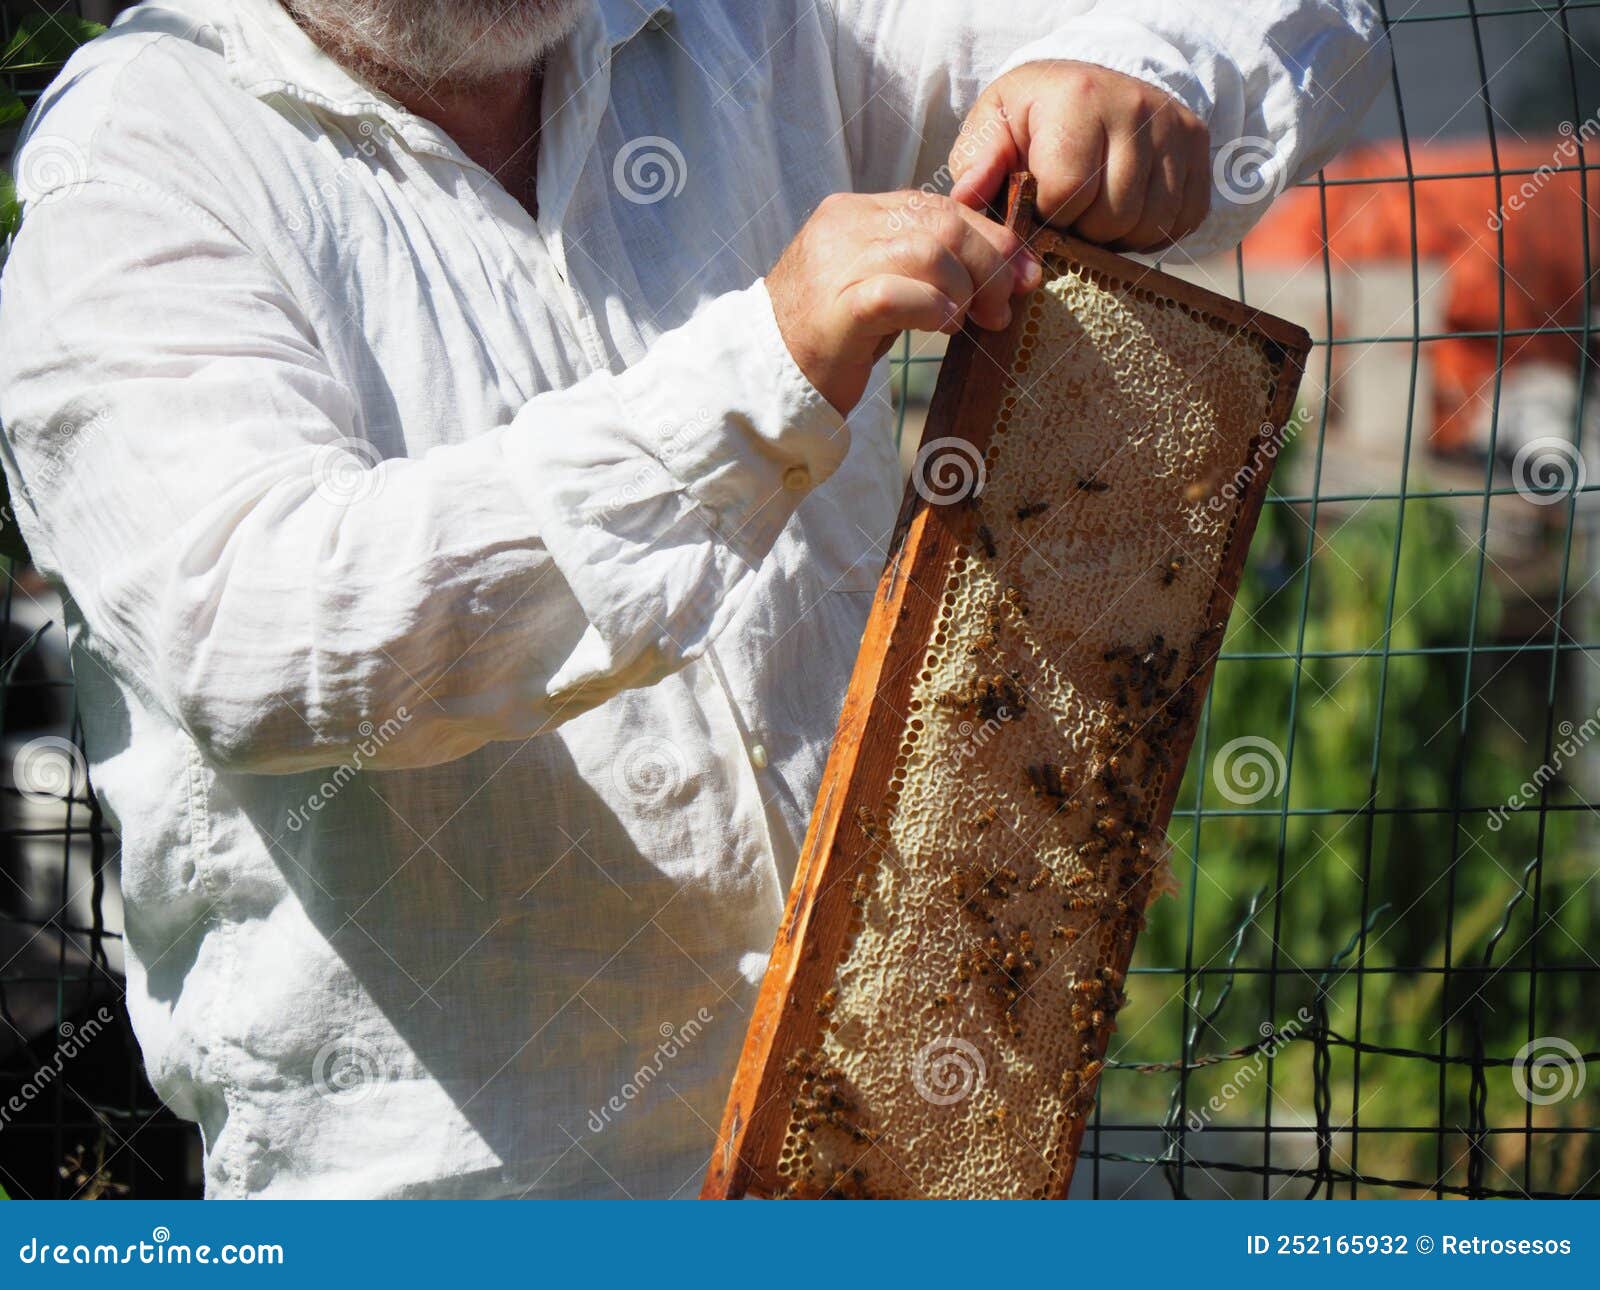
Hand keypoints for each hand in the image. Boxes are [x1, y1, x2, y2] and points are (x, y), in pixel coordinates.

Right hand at [767, 191, 1041, 413]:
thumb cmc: (828, 337)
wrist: (762, 375)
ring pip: (928, 251)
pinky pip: (899, 293)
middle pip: (943, 222)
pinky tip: (944, 325)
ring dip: (965, 289)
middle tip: (1004, 306)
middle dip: (989, 263)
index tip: (1023, 273)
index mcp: (855, 212)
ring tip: (967, 322)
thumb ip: (923, 266)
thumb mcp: (877, 285)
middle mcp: (845, 226)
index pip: (939, 205)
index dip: (991, 236)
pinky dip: (933, 307)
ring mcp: (837, 263)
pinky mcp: (836, 308)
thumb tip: (999, 270)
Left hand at [949, 61, 1210, 252]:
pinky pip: (1179, 222)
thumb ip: (977, 163)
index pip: (1067, 194)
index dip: (1049, 216)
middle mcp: (1136, 107)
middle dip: (1083, 229)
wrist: (1095, 84)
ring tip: (1095, 212)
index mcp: (1078, 98)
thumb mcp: (996, 124)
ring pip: (1148, 225)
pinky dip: (1148, 231)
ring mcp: (1175, 129)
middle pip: (1112, 216)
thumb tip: (965, 200)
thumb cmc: (1037, 113)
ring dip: (1116, 235)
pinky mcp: (1200, 151)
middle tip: (1070, 213)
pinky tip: (1126, 209)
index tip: (1041, 206)